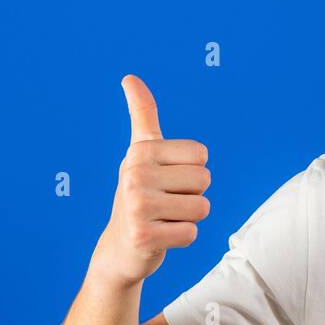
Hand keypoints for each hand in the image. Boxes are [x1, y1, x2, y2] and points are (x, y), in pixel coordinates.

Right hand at [92, 75, 211, 285]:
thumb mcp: (141, 152)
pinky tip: (161, 237)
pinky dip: (182, 238)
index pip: (202, 155)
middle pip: (204, 180)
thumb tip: (129, 77)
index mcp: (141, 151)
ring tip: (163, 219)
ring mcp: (137, 206)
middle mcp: (134, 174)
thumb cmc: (139, 194)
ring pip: (202, 207)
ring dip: (188, 218)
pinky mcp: (143, 235)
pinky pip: (192, 233)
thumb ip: (142, 114)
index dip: (191, 172)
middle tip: (164, 204)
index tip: (166, 180)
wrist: (120, 247)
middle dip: (191, 196)